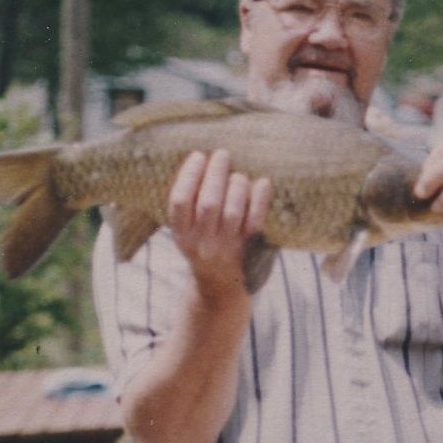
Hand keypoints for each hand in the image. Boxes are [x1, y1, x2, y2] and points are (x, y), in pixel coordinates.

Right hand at [168, 149, 270, 298]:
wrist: (221, 288)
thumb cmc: (204, 247)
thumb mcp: (187, 232)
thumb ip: (189, 205)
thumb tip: (202, 160)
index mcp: (181, 236)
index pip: (180, 201)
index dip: (189, 175)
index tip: (198, 156)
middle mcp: (202, 244)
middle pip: (208, 203)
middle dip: (216, 173)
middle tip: (222, 154)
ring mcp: (226, 249)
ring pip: (232, 211)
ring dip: (237, 186)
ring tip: (238, 175)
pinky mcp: (249, 251)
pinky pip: (256, 221)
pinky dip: (260, 199)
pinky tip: (262, 182)